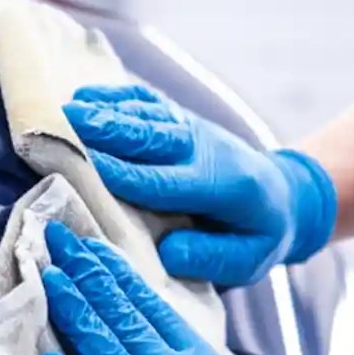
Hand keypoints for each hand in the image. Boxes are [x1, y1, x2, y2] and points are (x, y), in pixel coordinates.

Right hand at [63, 84, 336, 285]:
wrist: (285, 194)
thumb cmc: (258, 234)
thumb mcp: (249, 259)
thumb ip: (211, 257)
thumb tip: (167, 250)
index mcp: (224, 187)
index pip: (167, 181)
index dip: (128, 175)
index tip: (91, 168)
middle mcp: (206, 150)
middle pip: (154, 137)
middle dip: (111, 130)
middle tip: (70, 124)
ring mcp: (193, 130)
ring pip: (148, 114)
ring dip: (107, 110)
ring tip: (69, 108)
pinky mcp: (181, 120)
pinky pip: (148, 103)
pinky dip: (116, 97)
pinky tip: (85, 95)